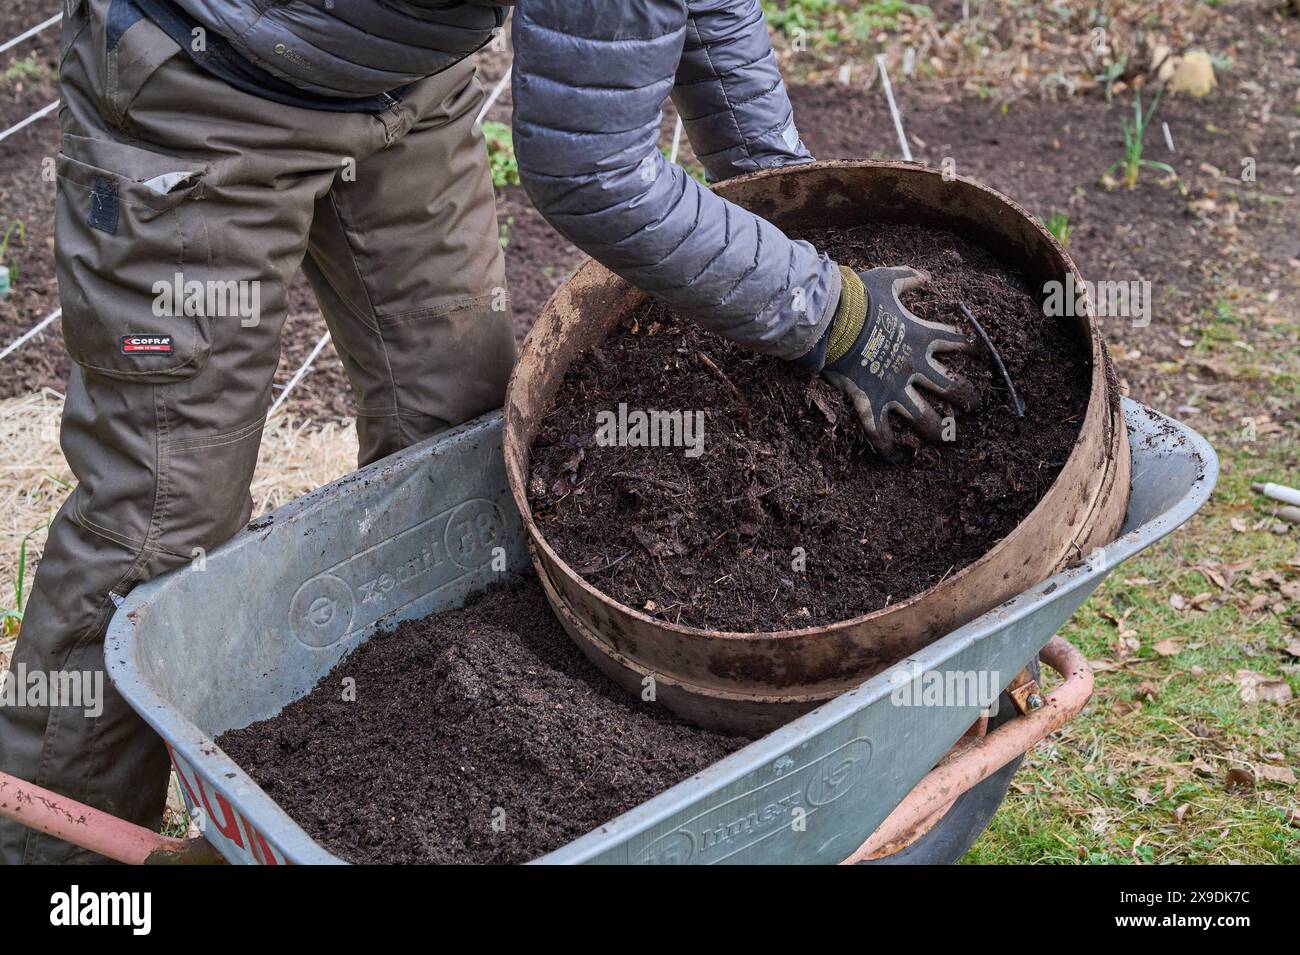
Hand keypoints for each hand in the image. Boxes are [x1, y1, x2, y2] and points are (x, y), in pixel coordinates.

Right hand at [821, 266, 977, 458]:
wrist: (831, 318)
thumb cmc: (858, 297)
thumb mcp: (887, 279)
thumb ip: (908, 278)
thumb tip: (926, 276)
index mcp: (921, 337)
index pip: (957, 342)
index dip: (971, 348)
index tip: (980, 353)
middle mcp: (914, 366)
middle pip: (952, 387)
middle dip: (968, 398)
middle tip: (976, 407)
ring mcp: (894, 387)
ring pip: (925, 417)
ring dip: (938, 430)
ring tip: (946, 439)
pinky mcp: (871, 402)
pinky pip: (881, 432)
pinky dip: (888, 448)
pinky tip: (895, 459)